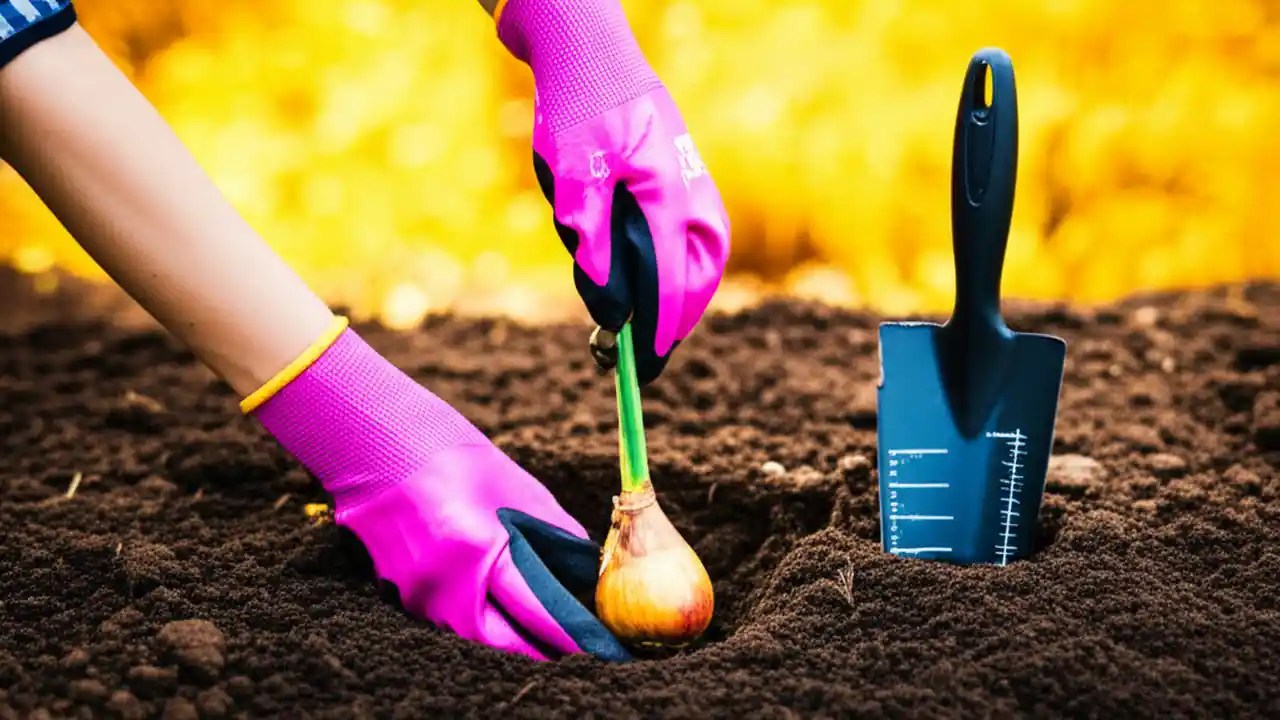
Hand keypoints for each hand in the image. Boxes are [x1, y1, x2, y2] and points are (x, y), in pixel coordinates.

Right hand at [249, 322, 627, 660]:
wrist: (376, 444)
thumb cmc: (454, 456)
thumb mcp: (517, 489)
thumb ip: (555, 535)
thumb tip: (585, 572)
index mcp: (479, 551)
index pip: (540, 612)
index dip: (576, 633)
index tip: (603, 642)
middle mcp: (445, 585)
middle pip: (509, 646)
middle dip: (545, 648)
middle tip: (578, 643)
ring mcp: (420, 596)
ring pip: (479, 639)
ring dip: (513, 638)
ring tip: (547, 629)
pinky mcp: (404, 597)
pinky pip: (452, 622)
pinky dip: (482, 621)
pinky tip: (502, 608)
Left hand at [498, 0, 730, 383]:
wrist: (595, 55)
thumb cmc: (578, 111)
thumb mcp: (573, 180)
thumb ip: (591, 246)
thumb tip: (609, 311)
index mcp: (666, 197)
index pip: (668, 284)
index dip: (653, 331)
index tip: (640, 367)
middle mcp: (692, 197)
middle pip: (696, 280)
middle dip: (671, 323)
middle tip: (644, 360)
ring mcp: (696, 188)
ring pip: (701, 261)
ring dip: (677, 298)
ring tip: (646, 328)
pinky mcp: (688, 183)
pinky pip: (697, 240)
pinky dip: (681, 270)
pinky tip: (659, 281)